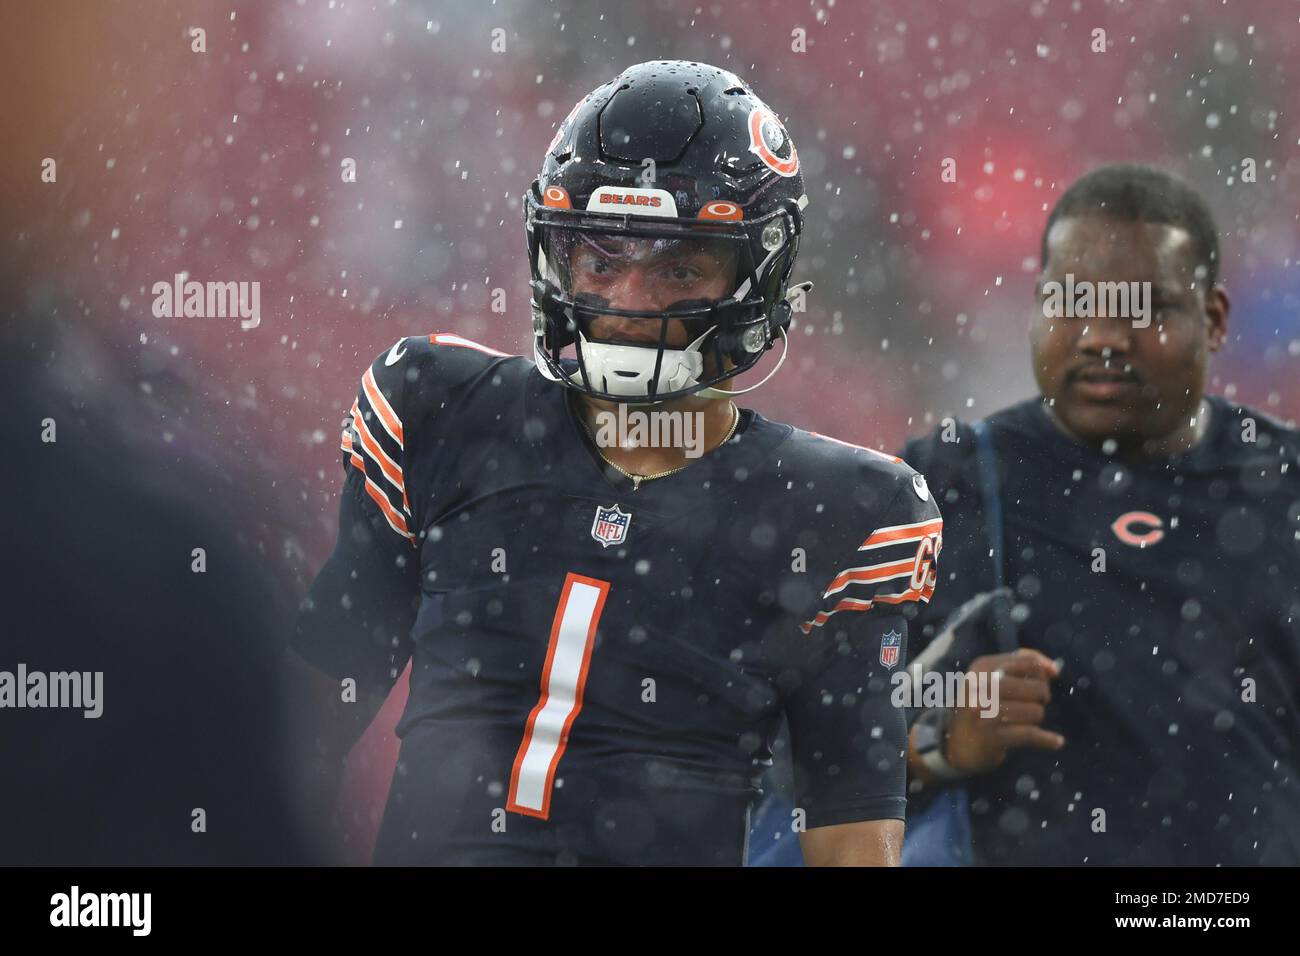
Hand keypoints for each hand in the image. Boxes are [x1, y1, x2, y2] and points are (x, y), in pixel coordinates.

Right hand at [944, 648, 1064, 773]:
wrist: (956, 742)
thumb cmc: (982, 705)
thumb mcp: (993, 677)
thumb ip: (1023, 664)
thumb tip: (1054, 669)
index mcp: (982, 667)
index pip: (1028, 663)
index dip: (1042, 673)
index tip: (1043, 682)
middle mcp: (981, 687)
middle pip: (1036, 687)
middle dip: (1042, 697)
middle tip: (1033, 704)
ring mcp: (985, 713)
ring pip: (1035, 712)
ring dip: (1036, 719)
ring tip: (1025, 721)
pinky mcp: (992, 737)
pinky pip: (1030, 735)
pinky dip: (1047, 739)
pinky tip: (1057, 742)